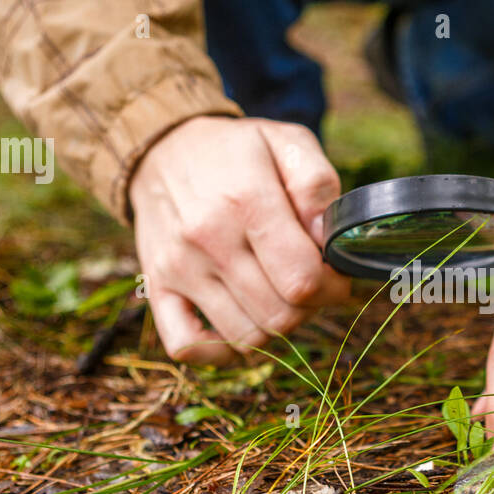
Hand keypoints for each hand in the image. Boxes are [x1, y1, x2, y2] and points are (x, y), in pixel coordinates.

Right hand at [129, 116, 348, 363]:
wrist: (161, 148)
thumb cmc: (236, 151)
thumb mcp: (286, 141)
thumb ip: (317, 183)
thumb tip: (328, 237)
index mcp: (246, 201)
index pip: (303, 280)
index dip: (334, 287)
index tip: (336, 275)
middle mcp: (207, 239)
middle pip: (279, 316)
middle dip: (310, 308)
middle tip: (310, 283)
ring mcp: (178, 268)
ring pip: (246, 337)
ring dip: (274, 327)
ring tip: (278, 294)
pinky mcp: (157, 287)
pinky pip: (186, 347)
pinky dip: (221, 352)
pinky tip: (241, 325)